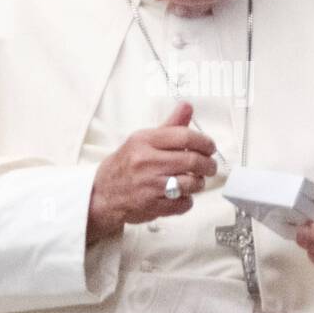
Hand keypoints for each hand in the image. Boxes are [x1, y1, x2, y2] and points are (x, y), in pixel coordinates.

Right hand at [87, 102, 217, 244]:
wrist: (103, 193)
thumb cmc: (127, 164)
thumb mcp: (143, 139)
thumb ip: (170, 125)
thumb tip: (187, 106)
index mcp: (144, 141)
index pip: (184, 136)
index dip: (204, 142)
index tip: (210, 147)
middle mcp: (146, 162)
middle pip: (192, 161)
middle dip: (208, 164)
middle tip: (210, 166)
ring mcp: (149, 185)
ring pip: (191, 183)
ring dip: (199, 183)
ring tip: (195, 180)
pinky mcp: (153, 206)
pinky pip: (183, 204)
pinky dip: (188, 200)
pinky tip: (182, 195)